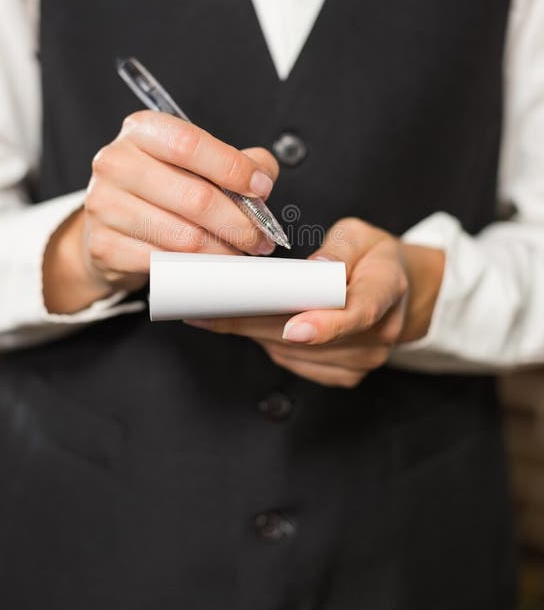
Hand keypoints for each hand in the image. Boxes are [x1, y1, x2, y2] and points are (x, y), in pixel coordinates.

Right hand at [43, 112, 278, 312]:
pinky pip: (165, 265)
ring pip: (184, 238)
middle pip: (194, 197)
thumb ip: (235, 160)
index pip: (190, 144)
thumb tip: (263, 176)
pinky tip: (212, 268)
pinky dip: (197, 270)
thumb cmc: (160, 188)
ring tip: (241, 254)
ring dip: (224, 251)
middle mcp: (116, 163)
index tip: (262, 189)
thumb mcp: (194, 162)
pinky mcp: (104, 246)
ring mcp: (104, 206)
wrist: (108, 223)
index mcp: (141, 131)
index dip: (233, 168)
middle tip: (261, 238)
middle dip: (240, 223)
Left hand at [184, 217, 444, 387]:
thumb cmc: (374, 260)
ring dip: (253, 335)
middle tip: (212, 310)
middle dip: (258, 323)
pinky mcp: (344, 374)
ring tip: (215, 314)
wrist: (397, 291)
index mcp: (386, 290)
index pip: (359, 312)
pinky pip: (296, 364)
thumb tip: (318, 267)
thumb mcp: (361, 236)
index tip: (295, 327)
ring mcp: (362, 359)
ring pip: (295, 353)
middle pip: (313, 337)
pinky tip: (242, 327)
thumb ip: (340, 249)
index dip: (326, 323)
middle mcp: (379, 332)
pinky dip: (266, 345)